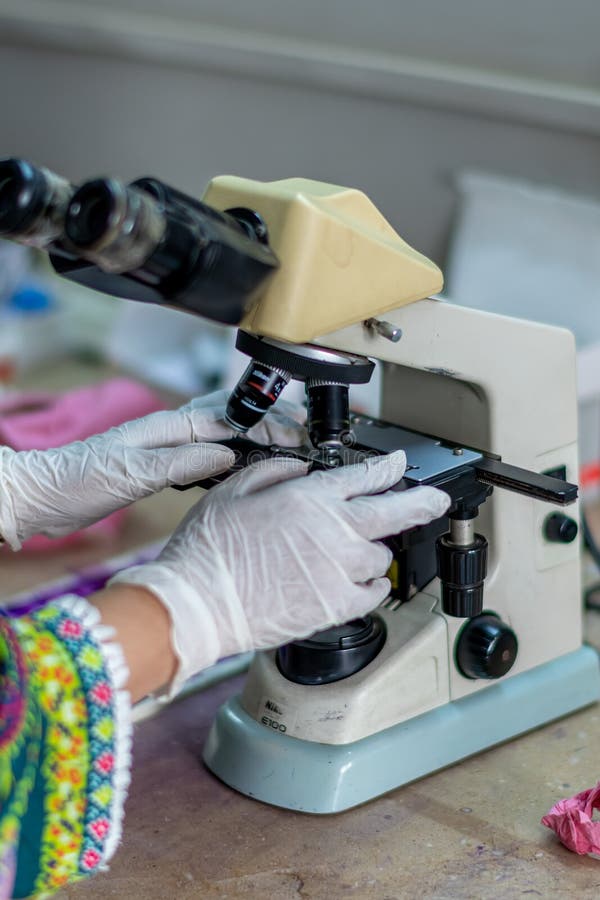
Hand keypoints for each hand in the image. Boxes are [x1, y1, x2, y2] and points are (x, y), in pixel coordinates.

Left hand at [0, 389, 306, 549]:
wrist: (44, 496)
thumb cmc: (78, 480)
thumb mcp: (132, 472)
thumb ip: (180, 462)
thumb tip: (226, 453)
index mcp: (166, 427)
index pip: (228, 419)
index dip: (264, 426)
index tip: (293, 435)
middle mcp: (169, 431)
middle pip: (231, 415)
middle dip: (269, 419)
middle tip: (302, 429)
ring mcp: (165, 445)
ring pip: (221, 429)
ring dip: (254, 431)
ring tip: (284, 439)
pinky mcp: (159, 464)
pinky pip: (207, 450)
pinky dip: (233, 450)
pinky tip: (242, 461)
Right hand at [109, 450, 449, 694]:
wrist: (200, 603)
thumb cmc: (210, 550)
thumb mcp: (233, 490)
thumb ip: (274, 473)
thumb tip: (298, 471)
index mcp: (310, 498)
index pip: (365, 476)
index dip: (388, 467)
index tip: (398, 464)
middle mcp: (334, 532)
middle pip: (397, 512)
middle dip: (423, 501)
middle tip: (437, 500)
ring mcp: (340, 571)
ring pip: (380, 556)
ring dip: (370, 550)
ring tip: (348, 552)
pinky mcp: (336, 606)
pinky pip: (372, 593)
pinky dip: (368, 586)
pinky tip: (353, 581)